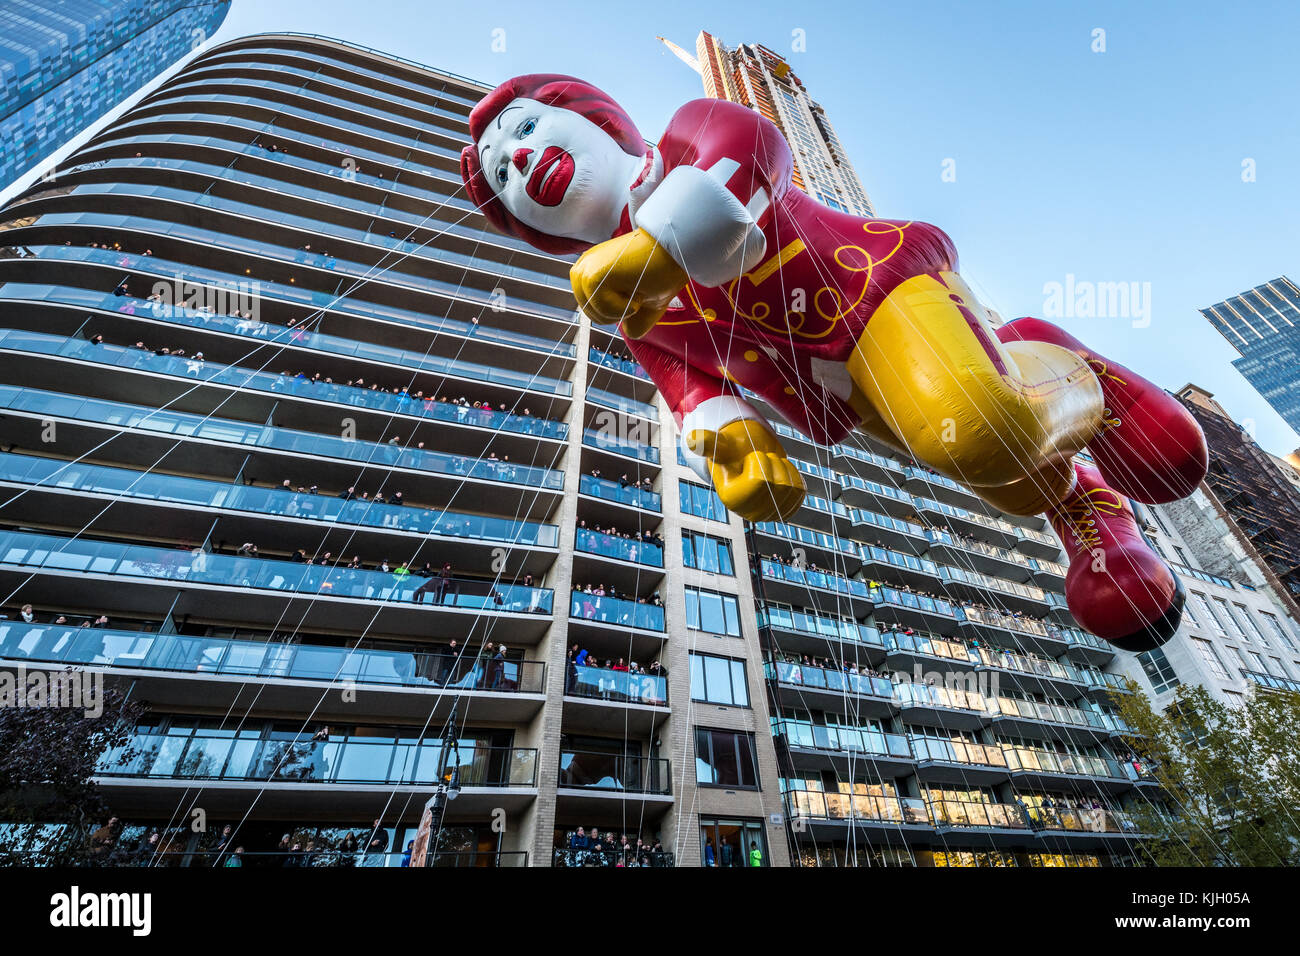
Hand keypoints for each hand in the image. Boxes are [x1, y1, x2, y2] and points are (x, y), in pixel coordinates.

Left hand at [570, 229, 686, 338]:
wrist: (675, 250)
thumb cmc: (662, 270)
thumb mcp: (646, 303)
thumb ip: (633, 320)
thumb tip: (628, 331)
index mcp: (589, 271)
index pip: (594, 311)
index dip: (619, 310)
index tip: (637, 289)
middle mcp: (583, 268)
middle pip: (594, 316)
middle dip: (619, 312)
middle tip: (638, 288)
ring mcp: (586, 270)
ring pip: (597, 315)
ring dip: (622, 310)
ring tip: (637, 286)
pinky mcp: (593, 276)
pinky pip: (603, 311)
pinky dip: (623, 308)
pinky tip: (635, 287)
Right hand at [687, 420, 805, 521]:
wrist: (748, 457)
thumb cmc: (734, 450)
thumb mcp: (723, 444)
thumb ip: (709, 442)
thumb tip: (692, 438)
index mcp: (732, 499)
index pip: (761, 480)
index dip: (759, 461)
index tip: (750, 458)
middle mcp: (750, 514)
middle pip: (779, 484)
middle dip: (773, 463)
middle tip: (761, 460)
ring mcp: (769, 515)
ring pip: (792, 487)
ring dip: (783, 468)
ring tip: (769, 467)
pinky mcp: (785, 511)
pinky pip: (801, 491)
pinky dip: (794, 476)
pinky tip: (780, 473)